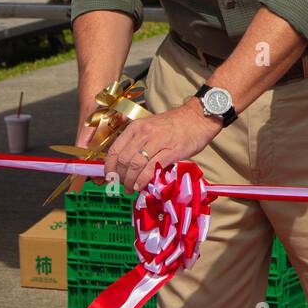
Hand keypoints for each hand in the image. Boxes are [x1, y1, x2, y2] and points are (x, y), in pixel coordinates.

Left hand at [103, 101, 221, 193]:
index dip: (109, 168)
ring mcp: (157, 141)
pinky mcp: (171, 150)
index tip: (110, 178)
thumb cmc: (175, 125)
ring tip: (132, 189)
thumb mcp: (150, 127)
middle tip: (123, 186)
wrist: (198, 118)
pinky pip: (152, 168)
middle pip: (123, 160)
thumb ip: (138, 142)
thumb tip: (126, 165)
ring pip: (135, 165)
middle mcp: (143, 133)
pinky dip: (143, 180)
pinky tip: (142, 185)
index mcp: (136, 127)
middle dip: (120, 177)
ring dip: (131, 181)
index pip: (114, 150)